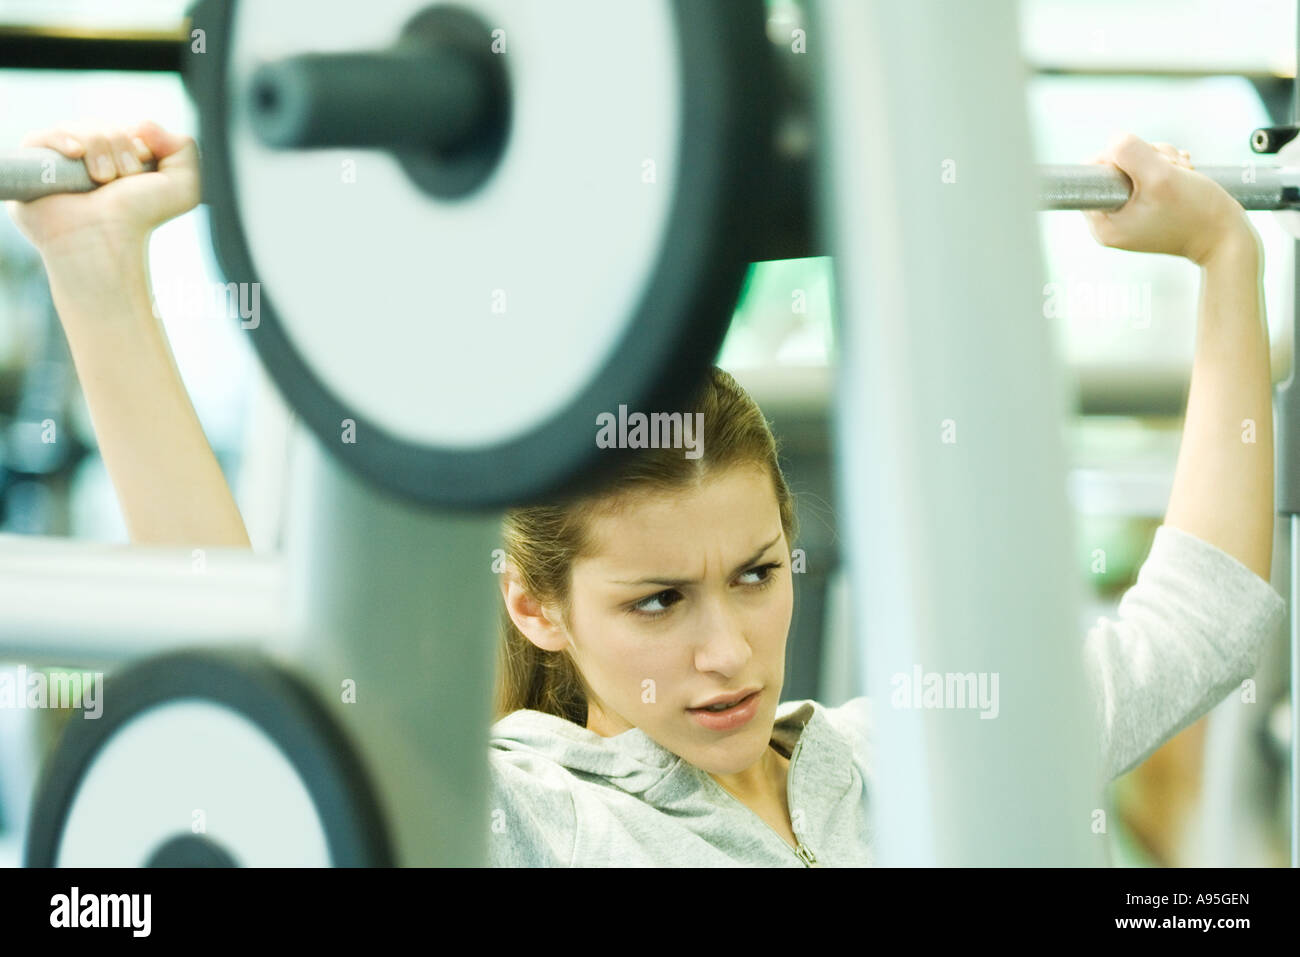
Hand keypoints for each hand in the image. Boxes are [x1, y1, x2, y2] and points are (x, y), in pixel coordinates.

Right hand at [5, 121, 199, 258]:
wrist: (106, 238)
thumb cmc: (140, 218)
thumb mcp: (182, 187)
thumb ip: (183, 148)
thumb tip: (144, 124)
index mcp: (120, 161)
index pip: (126, 128)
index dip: (137, 143)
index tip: (140, 170)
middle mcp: (90, 159)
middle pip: (105, 126)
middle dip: (120, 148)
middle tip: (119, 180)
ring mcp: (60, 161)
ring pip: (80, 127)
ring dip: (99, 150)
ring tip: (101, 180)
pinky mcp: (33, 165)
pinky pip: (45, 135)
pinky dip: (63, 139)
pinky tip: (76, 155)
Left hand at [1082, 132, 1253, 266]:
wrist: (1226, 237)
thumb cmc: (1197, 212)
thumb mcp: (1160, 177)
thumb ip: (1129, 153)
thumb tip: (1112, 142)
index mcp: (1102, 224)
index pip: (1093, 171)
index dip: (1120, 157)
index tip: (1147, 166)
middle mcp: (1110, 223)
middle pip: (1115, 166)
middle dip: (1146, 158)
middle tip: (1171, 168)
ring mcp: (1127, 216)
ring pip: (1135, 167)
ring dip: (1161, 161)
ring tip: (1182, 172)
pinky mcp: (1145, 209)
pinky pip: (1148, 176)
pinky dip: (1167, 169)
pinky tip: (1184, 174)